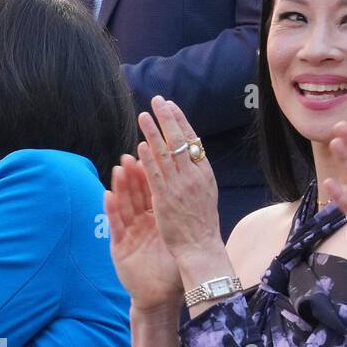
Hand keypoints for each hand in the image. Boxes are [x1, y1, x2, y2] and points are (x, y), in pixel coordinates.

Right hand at [105, 155, 181, 314]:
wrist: (160, 296)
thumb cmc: (171, 270)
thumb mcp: (178, 240)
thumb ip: (182, 219)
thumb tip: (199, 197)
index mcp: (155, 221)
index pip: (152, 192)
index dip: (150, 174)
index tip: (152, 154)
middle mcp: (139, 225)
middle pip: (135, 196)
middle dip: (133, 176)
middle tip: (130, 156)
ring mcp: (128, 235)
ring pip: (123, 207)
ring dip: (120, 187)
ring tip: (118, 169)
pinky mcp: (119, 248)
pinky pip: (115, 226)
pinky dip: (111, 210)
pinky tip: (107, 195)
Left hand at [135, 97, 221, 261]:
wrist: (200, 246)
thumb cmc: (201, 224)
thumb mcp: (205, 193)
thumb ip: (195, 174)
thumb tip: (189, 156)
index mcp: (204, 173)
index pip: (192, 139)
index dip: (180, 121)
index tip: (171, 105)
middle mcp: (193, 175)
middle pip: (179, 140)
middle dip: (167, 118)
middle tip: (156, 100)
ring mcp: (179, 186)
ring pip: (165, 153)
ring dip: (153, 132)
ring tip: (143, 116)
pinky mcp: (165, 198)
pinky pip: (155, 174)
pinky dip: (148, 158)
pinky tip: (140, 145)